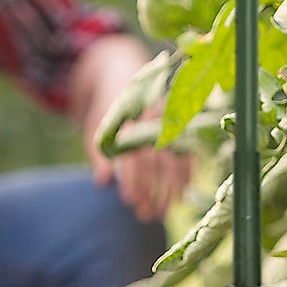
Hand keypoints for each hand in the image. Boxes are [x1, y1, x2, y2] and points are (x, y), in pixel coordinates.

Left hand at [75, 36, 192, 221]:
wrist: (120, 70)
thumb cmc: (106, 105)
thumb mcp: (97, 126)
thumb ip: (99, 154)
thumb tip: (103, 182)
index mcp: (132, 118)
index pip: (135, 155)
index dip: (134, 180)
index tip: (130, 202)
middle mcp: (154, 119)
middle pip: (157, 162)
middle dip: (153, 191)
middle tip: (146, 216)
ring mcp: (170, 121)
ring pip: (175, 160)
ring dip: (169, 190)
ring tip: (161, 213)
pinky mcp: (180, 124)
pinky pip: (189, 153)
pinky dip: (187, 175)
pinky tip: (182, 195)